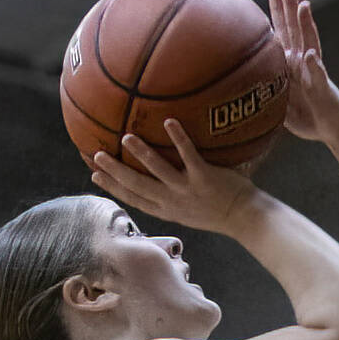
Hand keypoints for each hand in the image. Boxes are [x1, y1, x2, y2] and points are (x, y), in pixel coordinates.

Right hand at [91, 122, 257, 234]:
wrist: (244, 218)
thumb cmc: (217, 210)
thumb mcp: (188, 210)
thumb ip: (171, 195)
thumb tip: (158, 175)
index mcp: (166, 210)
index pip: (133, 198)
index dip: (112, 187)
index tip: (94, 174)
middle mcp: (173, 202)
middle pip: (138, 186)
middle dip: (115, 171)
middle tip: (97, 154)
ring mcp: (188, 191)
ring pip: (159, 171)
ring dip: (142, 154)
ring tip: (126, 137)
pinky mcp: (205, 178)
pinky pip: (190, 155)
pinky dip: (179, 139)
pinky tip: (169, 121)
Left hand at [268, 0, 338, 142]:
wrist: (333, 130)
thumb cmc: (307, 117)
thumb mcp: (279, 105)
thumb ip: (265, 93)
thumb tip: (238, 91)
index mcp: (291, 64)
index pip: (284, 34)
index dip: (278, 13)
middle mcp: (303, 62)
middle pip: (296, 30)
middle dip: (291, 7)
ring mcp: (314, 73)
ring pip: (309, 44)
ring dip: (306, 25)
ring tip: (302, 5)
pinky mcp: (323, 89)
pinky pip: (318, 77)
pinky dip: (313, 67)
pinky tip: (309, 55)